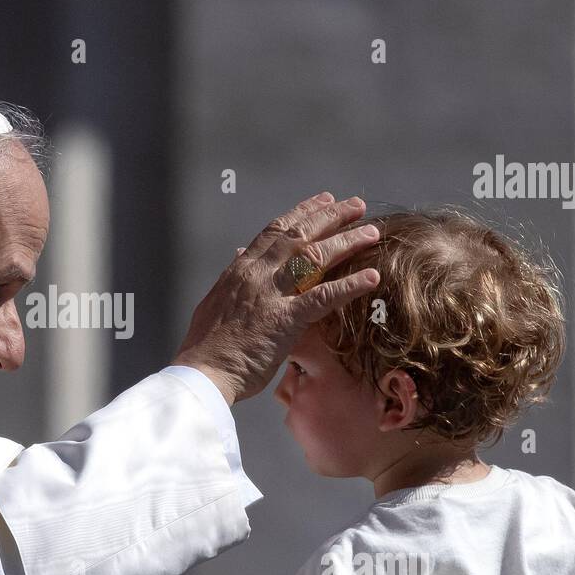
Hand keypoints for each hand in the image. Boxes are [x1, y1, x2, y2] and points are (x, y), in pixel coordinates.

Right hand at [173, 193, 380, 404]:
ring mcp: (270, 294)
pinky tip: (373, 276)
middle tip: (357, 206)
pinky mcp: (285, 320)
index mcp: (240, 269)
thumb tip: (238, 256)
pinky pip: (324, 297)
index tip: (323, 201)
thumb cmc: (207, 346)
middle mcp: (256, 273)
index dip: (302, 212)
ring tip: (372, 232)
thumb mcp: (216, 302)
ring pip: (315, 257)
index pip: (275, 230)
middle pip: (300, 234)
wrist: (201, 372)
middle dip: (331, 216)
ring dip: (347, 241)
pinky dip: (350, 285)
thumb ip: (233, 279)